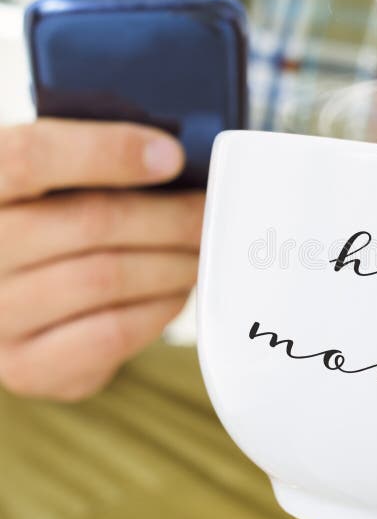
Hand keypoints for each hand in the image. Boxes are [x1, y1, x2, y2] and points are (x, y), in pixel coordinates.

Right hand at [0, 119, 203, 400]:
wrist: (24, 306)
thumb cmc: (56, 228)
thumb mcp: (58, 186)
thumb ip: (99, 166)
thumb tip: (176, 160)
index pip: (31, 157)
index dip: (108, 151)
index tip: (173, 156)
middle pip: (89, 222)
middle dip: (169, 217)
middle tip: (209, 214)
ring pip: (107, 277)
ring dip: (173, 262)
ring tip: (199, 252)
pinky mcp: (26, 366)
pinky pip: (112, 332)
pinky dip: (159, 308)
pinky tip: (176, 291)